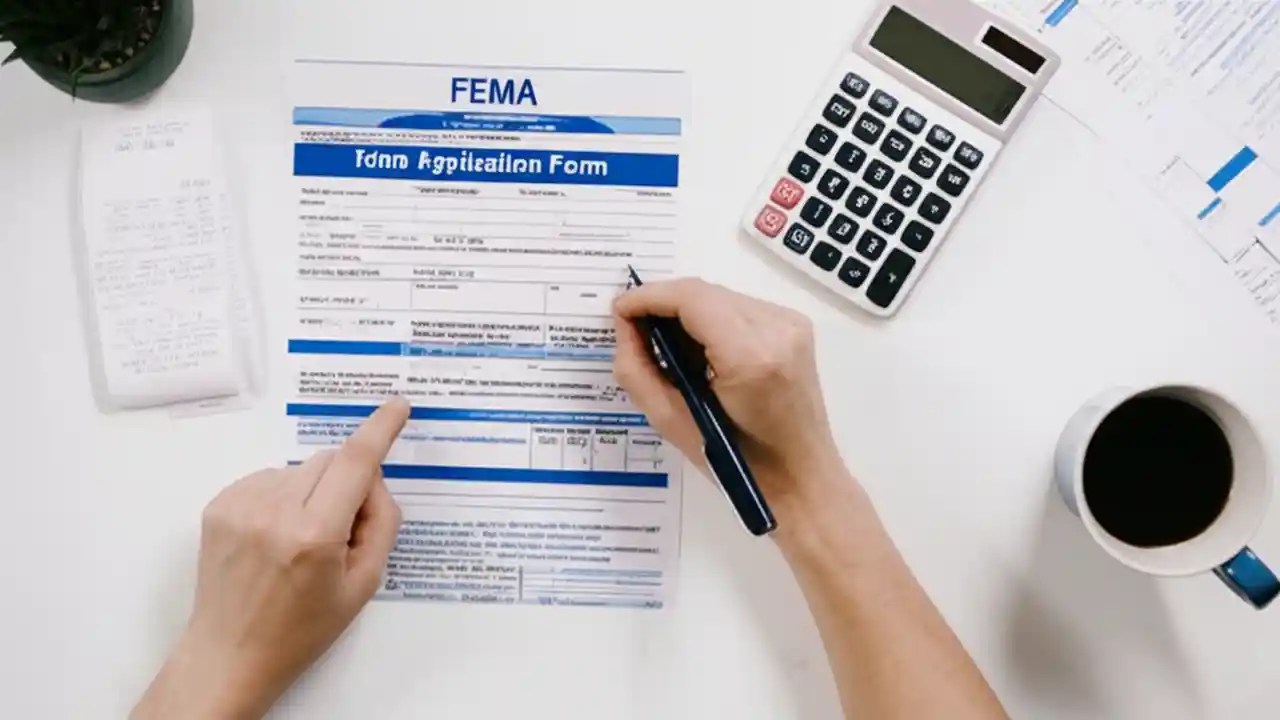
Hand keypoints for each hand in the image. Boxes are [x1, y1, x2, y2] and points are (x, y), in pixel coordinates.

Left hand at [132, 398, 410, 719]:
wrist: (230, 654)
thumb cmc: (303, 627)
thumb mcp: (364, 584)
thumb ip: (381, 523)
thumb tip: (372, 480)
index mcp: (315, 535)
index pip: (355, 463)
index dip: (380, 429)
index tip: (397, 406)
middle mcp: (274, 512)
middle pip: (331, 461)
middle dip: (348, 483)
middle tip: (343, 531)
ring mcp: (240, 505)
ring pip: (301, 468)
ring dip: (313, 491)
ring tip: (300, 541)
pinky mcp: (219, 504)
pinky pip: (270, 478)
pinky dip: (283, 497)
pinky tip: (275, 537)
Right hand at [612, 279, 845, 523]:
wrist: (801, 475)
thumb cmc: (738, 461)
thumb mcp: (671, 422)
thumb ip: (638, 369)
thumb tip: (624, 325)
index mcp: (751, 356)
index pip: (691, 299)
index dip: (648, 297)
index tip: (619, 311)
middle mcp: (777, 328)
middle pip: (704, 292)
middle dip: (663, 304)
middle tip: (635, 331)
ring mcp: (791, 323)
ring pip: (721, 296)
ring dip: (687, 312)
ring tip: (666, 344)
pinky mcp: (795, 326)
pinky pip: (740, 307)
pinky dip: (712, 319)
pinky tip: (701, 349)